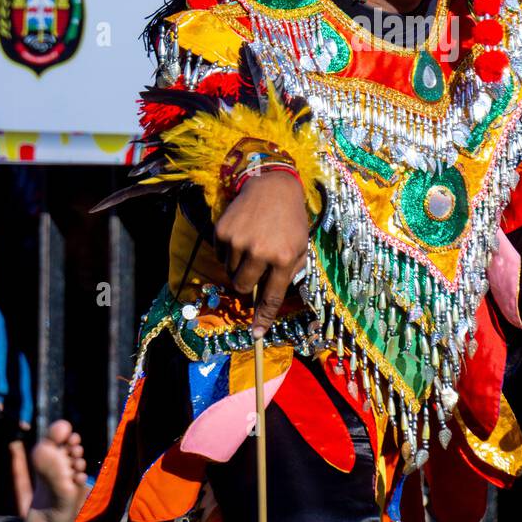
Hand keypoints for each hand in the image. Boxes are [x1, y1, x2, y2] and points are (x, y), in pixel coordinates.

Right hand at [214, 170, 308, 333]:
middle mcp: (259, 251)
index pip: (270, 296)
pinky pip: (221, 256)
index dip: (263, 317)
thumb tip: (268, 302)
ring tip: (252, 244)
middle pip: (243, 287)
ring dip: (239, 266)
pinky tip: (243, 235)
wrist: (272, 186)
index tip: (257, 334)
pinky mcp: (222, 232)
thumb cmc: (290, 221)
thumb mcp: (300, 247)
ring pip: (230, 272)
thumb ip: (287, 274)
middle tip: (255, 269)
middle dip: (247, 284)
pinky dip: (230, 252)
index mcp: (282, 257)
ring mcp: (238, 241)